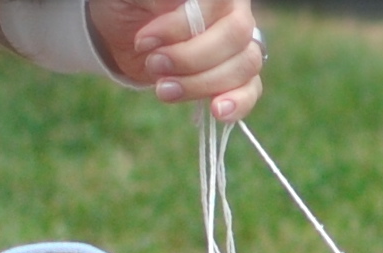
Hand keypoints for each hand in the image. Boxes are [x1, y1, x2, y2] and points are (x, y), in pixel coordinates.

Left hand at [88, 0, 262, 120]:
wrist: (131, 36)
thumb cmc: (132, 6)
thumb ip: (164, 0)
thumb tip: (180, 4)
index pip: (217, 3)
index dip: (182, 26)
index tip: (144, 40)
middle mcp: (235, 13)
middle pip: (236, 36)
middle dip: (190, 58)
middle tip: (154, 65)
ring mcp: (239, 47)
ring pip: (244, 65)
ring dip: (202, 83)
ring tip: (164, 90)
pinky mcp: (234, 78)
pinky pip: (251, 89)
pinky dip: (238, 103)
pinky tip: (218, 112)